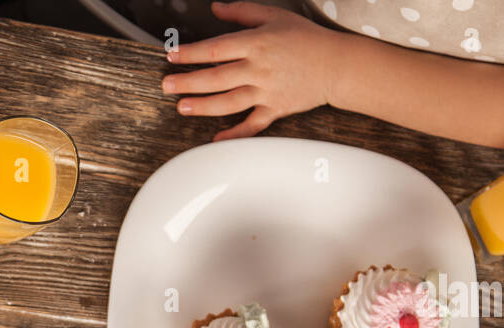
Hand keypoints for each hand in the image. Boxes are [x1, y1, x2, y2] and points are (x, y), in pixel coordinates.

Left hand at [163, 2, 340, 139]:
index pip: (216, 48)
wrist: (337, 64)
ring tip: (182, 107)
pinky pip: (253, 125)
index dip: (191, 53)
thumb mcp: (275, 16)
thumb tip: (216, 8)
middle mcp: (259, 69)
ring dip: (204, 106)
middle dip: (189, 82)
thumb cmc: (307, 39)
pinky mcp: (276, 110)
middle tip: (166, 85)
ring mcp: (267, 92)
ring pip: (229, 102)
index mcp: (257, 43)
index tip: (172, 56)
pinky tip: (217, 139)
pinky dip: (235, 134)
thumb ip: (242, 12)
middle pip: (217, 77)